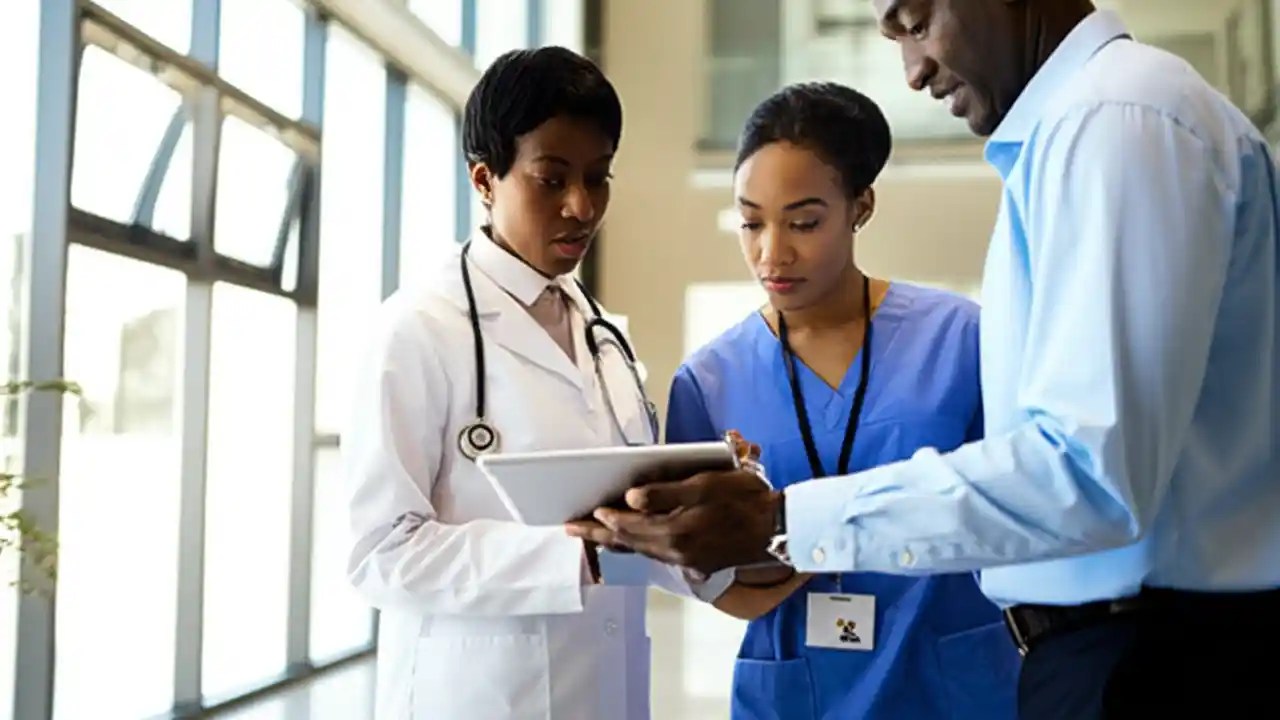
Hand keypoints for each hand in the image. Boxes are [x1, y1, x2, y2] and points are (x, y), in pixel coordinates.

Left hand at [565, 469, 779, 576]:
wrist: (779, 528)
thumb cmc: (745, 499)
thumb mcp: (706, 485)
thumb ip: (666, 493)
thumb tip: (631, 498)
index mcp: (675, 532)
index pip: (629, 526)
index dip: (605, 519)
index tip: (587, 512)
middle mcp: (676, 551)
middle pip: (629, 543)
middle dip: (599, 534)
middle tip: (573, 530)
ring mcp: (687, 560)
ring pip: (642, 551)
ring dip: (617, 541)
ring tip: (597, 534)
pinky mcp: (697, 562)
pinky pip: (658, 554)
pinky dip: (639, 546)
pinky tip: (635, 540)